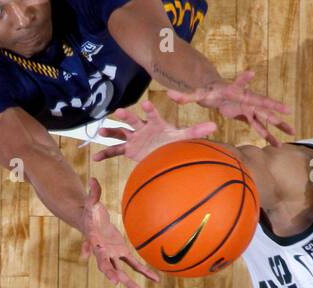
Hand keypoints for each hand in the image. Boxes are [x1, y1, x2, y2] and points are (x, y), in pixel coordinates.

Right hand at [79, 178, 159, 287]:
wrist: (89, 220)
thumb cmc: (89, 210)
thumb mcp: (90, 202)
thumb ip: (93, 193)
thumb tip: (92, 179)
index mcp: (96, 243)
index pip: (98, 256)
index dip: (104, 265)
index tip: (110, 275)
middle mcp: (103, 252)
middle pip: (108, 267)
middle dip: (114, 276)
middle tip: (119, 284)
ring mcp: (113, 254)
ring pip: (121, 270)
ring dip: (129, 281)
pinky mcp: (121, 252)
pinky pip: (134, 264)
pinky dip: (144, 271)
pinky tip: (155, 279)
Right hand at [91, 100, 217, 162]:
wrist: (162, 153)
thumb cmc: (172, 142)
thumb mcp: (184, 137)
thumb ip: (197, 131)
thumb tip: (216, 126)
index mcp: (155, 123)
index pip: (152, 114)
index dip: (150, 109)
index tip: (147, 103)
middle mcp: (142, 128)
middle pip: (132, 120)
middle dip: (126, 116)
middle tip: (119, 112)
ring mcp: (134, 138)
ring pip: (120, 133)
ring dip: (111, 132)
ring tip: (101, 131)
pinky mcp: (128, 149)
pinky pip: (115, 151)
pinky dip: (106, 155)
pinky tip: (96, 160)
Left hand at [168, 71, 294, 145]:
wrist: (211, 88)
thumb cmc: (205, 90)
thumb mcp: (196, 93)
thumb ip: (184, 95)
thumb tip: (169, 93)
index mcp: (239, 95)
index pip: (253, 97)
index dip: (266, 102)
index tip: (279, 105)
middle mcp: (247, 101)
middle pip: (265, 108)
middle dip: (277, 115)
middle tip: (290, 119)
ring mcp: (248, 109)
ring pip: (265, 119)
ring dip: (277, 127)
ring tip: (292, 134)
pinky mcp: (247, 116)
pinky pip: (260, 127)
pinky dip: (267, 136)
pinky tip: (277, 145)